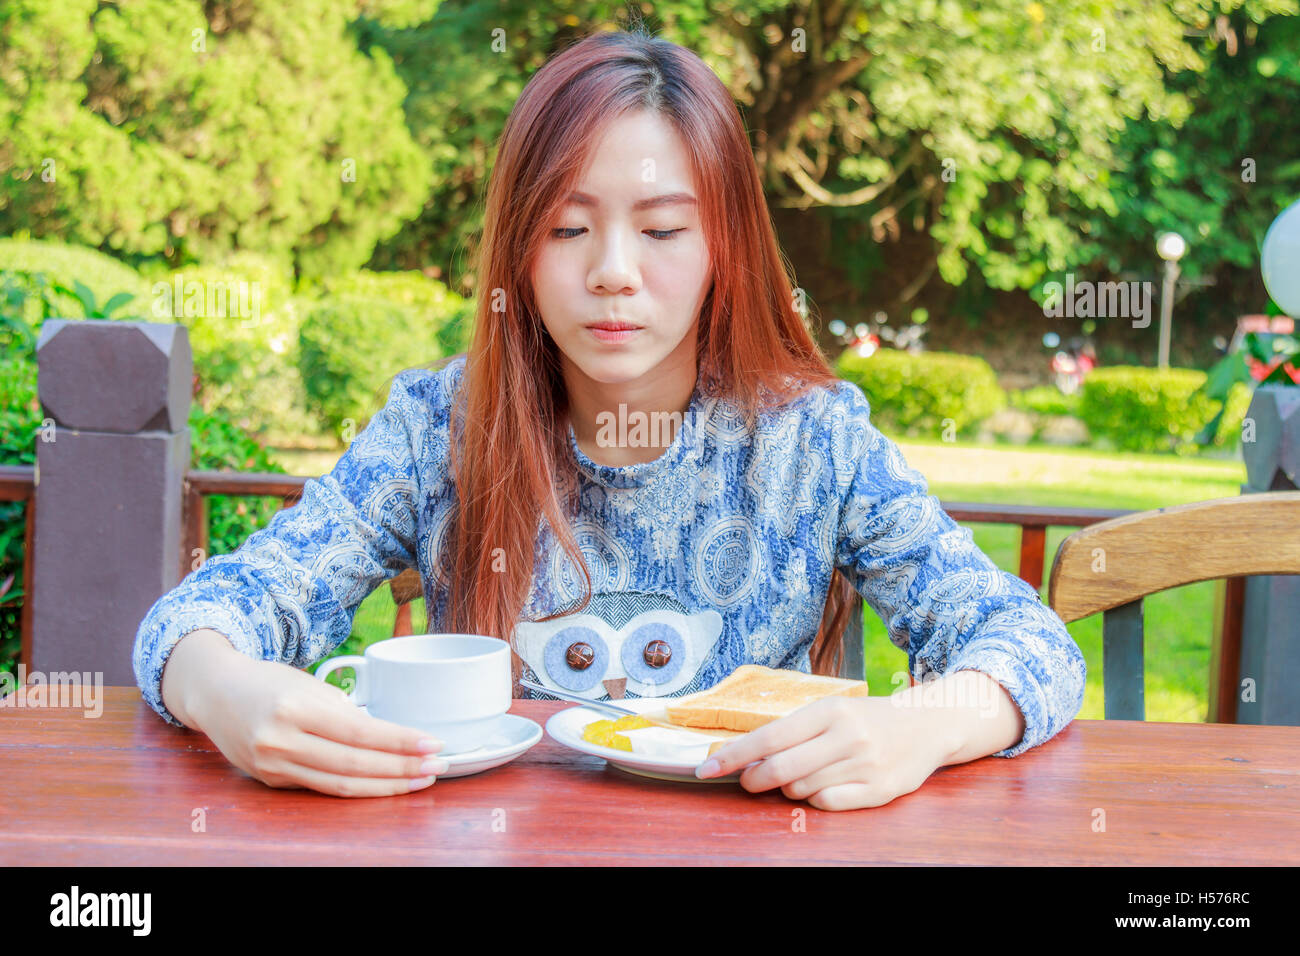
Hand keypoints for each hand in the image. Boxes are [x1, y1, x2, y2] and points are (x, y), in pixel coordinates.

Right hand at [167, 631, 448, 796]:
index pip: (359, 733)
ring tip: (419, 781)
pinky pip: (322, 788)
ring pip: (340, 786)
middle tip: (437, 767)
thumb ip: (343, 711)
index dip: (400, 743)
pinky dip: (357, 789)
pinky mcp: (271, 781)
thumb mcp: (308, 684)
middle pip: (353, 765)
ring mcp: (273, 766)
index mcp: (293, 708)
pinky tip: (383, 785)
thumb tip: (387, 738)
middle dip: (401, 769)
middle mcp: (280, 740)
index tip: (433, 744)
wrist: (216, 693)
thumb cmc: (270, 682)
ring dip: (385, 787)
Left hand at [694, 695, 956, 810]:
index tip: (706, 769)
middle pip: (781, 769)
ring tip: (799, 776)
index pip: (770, 737)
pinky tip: (822, 787)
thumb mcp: (832, 711)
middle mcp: (848, 736)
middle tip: (747, 782)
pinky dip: (815, 799)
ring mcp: (865, 764)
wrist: (928, 725)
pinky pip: (828, 803)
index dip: (734, 755)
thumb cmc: (867, 719)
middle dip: (754, 780)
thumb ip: (794, 732)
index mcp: (829, 710)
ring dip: (788, 788)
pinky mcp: (880, 790)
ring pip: (802, 789)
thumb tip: (747, 758)